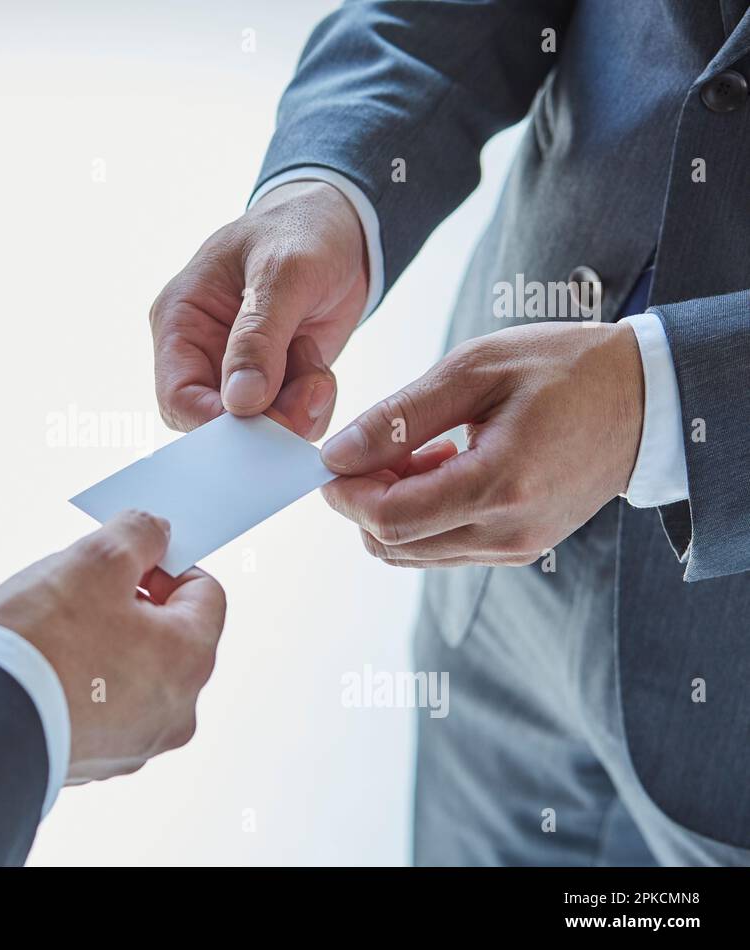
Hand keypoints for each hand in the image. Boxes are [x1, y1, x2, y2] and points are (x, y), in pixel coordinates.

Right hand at [0, 510, 227, 783]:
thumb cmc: (42, 642)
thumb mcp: (96, 560)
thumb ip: (138, 535)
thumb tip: (156, 533)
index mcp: (190, 661)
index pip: (205, 592)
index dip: (165, 564)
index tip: (125, 560)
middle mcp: (175, 712)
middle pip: (168, 636)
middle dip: (129, 605)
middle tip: (80, 593)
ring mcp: (135, 744)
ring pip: (132, 672)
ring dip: (103, 645)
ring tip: (54, 634)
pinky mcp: (94, 761)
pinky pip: (100, 708)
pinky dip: (80, 685)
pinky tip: (42, 672)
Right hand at [150, 180, 367, 438]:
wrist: (345, 229)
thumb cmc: (302, 231)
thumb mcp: (283, 272)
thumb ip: (259, 336)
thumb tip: (241, 402)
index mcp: (181, 321)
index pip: (177, 396)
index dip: (213, 421)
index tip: (261, 420)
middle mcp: (203, 354)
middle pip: (216, 423)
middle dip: (266, 419)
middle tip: (308, 397)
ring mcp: (240, 373)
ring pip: (259, 428)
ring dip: (297, 410)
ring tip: (317, 369)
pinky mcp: (275, 383)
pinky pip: (289, 420)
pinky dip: (313, 406)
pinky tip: (319, 370)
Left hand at [319, 323, 644, 566]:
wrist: (645, 396)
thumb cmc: (564, 368)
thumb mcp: (474, 370)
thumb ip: (400, 416)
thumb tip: (338, 453)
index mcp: (499, 485)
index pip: (390, 520)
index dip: (346, 493)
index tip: (335, 457)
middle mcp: (508, 532)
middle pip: (393, 545)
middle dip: (363, 500)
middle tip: (376, 444)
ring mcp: (516, 546)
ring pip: (414, 551)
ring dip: (393, 505)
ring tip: (419, 446)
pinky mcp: (520, 546)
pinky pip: (444, 546)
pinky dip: (423, 513)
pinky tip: (443, 463)